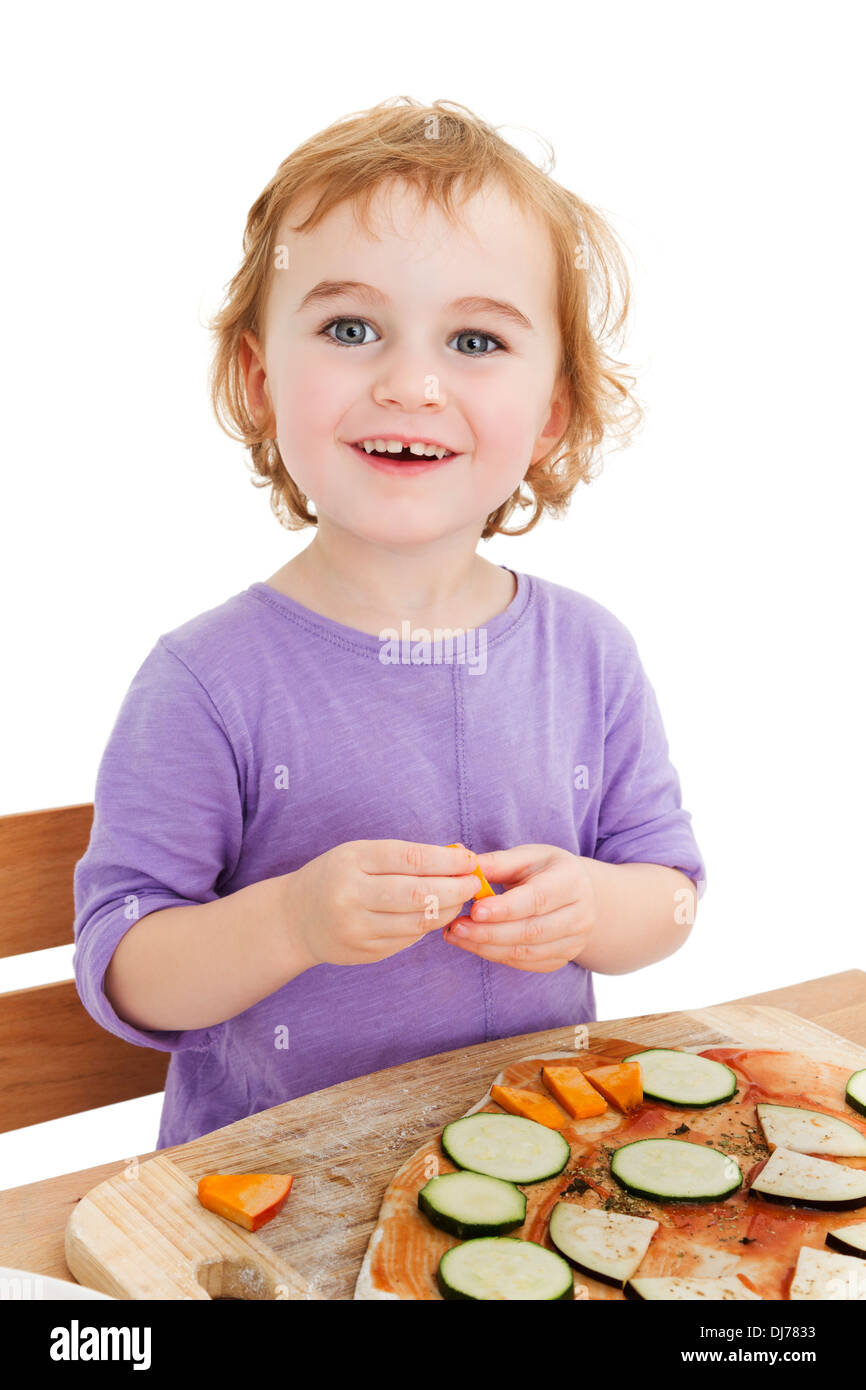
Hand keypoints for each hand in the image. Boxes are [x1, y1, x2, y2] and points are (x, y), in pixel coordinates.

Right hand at [286, 840, 482, 967]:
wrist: (293, 919)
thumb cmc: (336, 876)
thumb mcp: (359, 854)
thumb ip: (403, 856)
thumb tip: (457, 856)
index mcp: (352, 861)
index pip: (411, 858)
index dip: (447, 860)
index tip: (469, 859)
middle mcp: (351, 895)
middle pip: (419, 894)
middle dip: (456, 888)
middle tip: (474, 883)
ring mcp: (357, 928)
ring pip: (419, 922)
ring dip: (448, 909)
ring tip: (460, 898)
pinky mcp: (364, 952)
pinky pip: (408, 939)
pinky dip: (428, 926)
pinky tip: (435, 914)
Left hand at [444, 844, 598, 973]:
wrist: (580, 895)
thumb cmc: (547, 870)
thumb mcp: (527, 856)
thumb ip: (497, 862)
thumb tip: (464, 863)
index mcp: (572, 882)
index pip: (537, 899)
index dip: (505, 908)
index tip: (475, 910)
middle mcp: (580, 915)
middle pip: (531, 930)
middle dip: (489, 932)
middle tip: (456, 926)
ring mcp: (574, 942)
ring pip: (526, 952)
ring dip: (487, 947)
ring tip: (457, 935)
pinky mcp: (562, 959)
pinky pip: (526, 963)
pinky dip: (497, 956)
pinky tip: (474, 944)